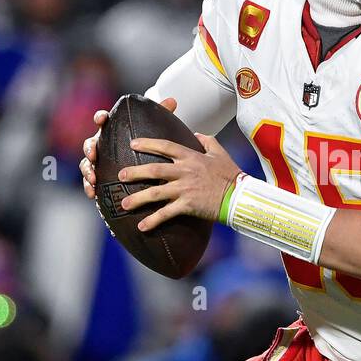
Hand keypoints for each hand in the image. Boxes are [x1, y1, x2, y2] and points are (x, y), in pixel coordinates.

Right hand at [79, 97, 177, 200]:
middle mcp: (101, 144)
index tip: (102, 118)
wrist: (138, 164)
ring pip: (86, 164)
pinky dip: (89, 187)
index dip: (100, 117)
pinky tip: (93, 194)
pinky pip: (89, 182)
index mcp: (111, 131)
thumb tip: (172, 100)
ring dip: (87, 170)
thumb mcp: (151, 130)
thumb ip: (159, 114)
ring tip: (93, 179)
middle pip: (89, 143)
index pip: (102, 120)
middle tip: (93, 155)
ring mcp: (97, 162)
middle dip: (89, 149)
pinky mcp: (97, 177)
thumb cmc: (143, 143)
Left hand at [116, 132, 242, 231]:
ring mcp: (185, 189)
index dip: (148, 143)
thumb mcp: (220, 153)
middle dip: (134, 172)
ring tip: (123, 204)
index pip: (165, 146)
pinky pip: (166, 214)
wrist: (240, 196)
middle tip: (120, 175)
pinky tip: (141, 227)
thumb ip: (207, 141)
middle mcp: (185, 171)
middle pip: (154, 170)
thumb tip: (197, 133)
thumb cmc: (232, 175)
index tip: (133, 143)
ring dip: (137, 199)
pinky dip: (153, 221)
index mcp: (191, 157)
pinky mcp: (187, 205)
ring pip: (155, 193)